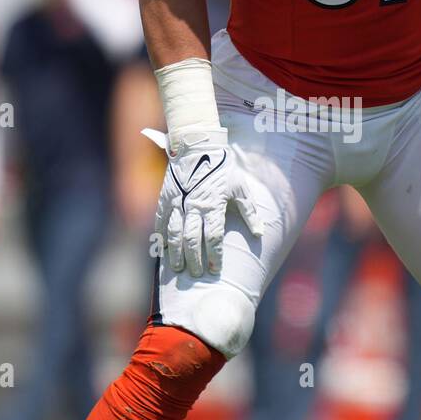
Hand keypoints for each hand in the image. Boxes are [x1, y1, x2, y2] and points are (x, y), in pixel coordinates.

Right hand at [142, 127, 263, 277]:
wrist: (198, 146)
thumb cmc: (223, 168)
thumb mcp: (240, 187)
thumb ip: (250, 212)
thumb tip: (259, 233)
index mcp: (213, 205)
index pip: (214, 237)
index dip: (215, 255)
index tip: (216, 269)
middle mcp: (193, 206)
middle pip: (192, 239)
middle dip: (194, 259)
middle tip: (196, 274)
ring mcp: (177, 202)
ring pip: (174, 233)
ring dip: (176, 252)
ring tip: (178, 267)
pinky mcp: (165, 197)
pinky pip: (161, 221)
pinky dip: (161, 236)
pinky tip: (162, 249)